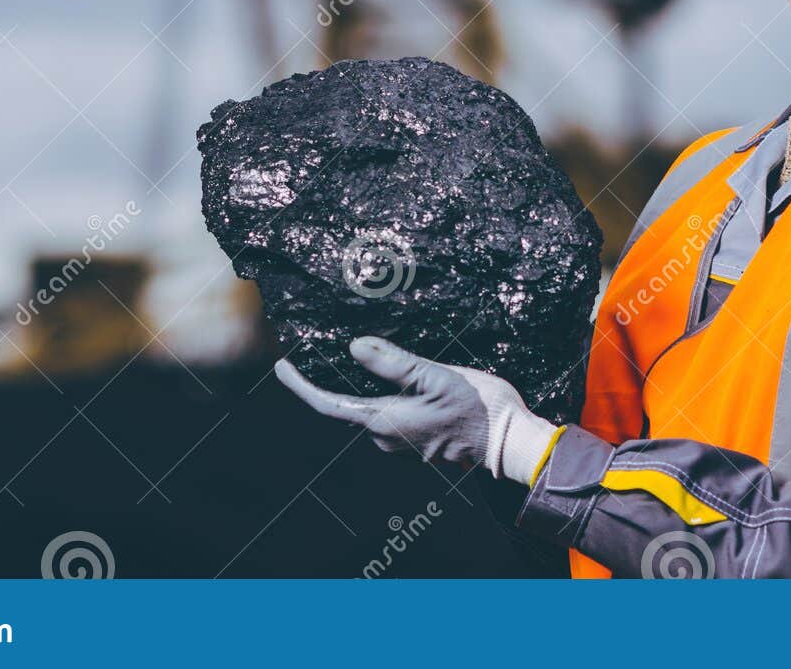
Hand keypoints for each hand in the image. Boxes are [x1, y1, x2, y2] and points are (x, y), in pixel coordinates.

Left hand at [273, 336, 559, 484]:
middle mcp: (385, 437)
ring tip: (359, 354)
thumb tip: (353, 347)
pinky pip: (388, 414)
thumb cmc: (477, 408)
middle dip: (331, 380)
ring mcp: (401, 442)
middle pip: (345, 407)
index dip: (300, 385)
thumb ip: (393, 363)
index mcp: (383, 421)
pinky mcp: (417, 440)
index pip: (328, 404)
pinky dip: (382, 394)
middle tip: (319, 349)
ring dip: (362, 386)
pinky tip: (394, 374)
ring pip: (369, 409)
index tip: (281, 366)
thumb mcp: (434, 376)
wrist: (508, 443)